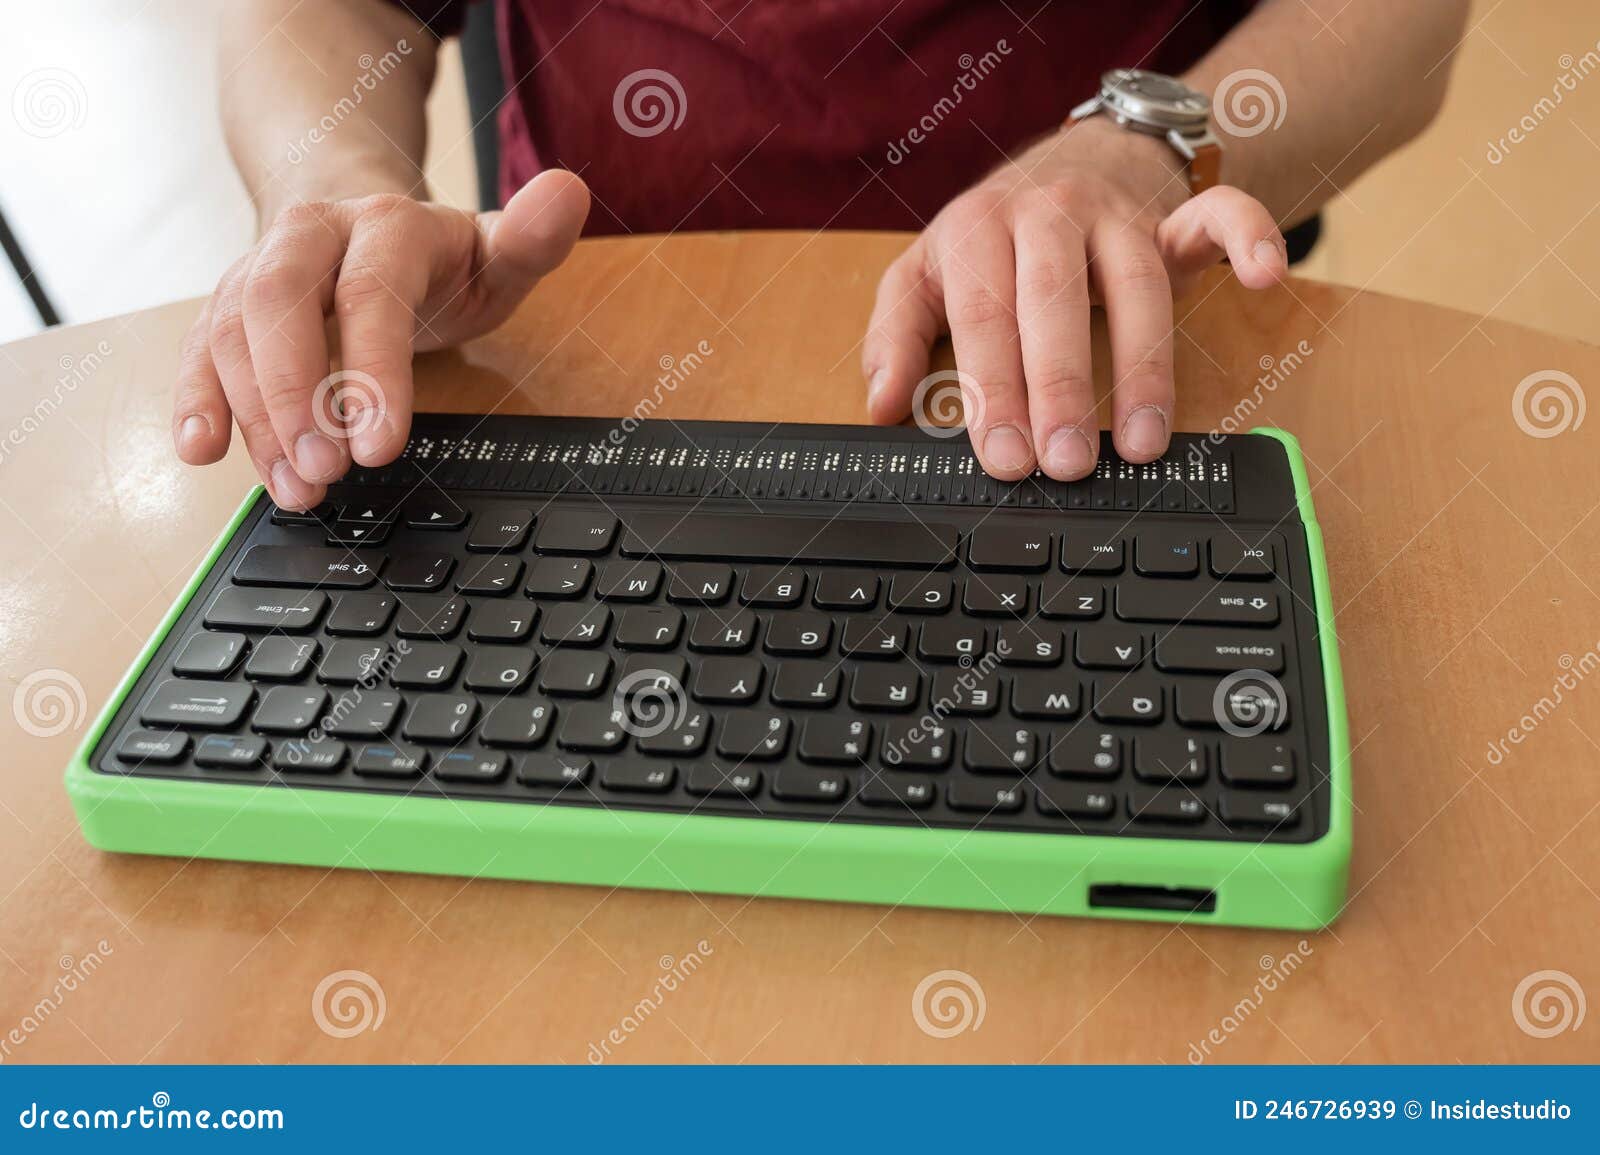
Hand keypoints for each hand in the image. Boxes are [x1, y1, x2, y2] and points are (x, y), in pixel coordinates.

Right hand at [174, 171, 590, 508]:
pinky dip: (197, 398)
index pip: (371, 292)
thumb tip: (568, 194)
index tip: (379, 445)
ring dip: (256, 418)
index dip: (371, 369)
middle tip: (326, 471)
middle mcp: (311, 236)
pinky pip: (200, 347)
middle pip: (279, 303)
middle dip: (295, 396)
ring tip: (297, 488)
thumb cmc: (440, 258)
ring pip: (233, 333)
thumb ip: (533, 239)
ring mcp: (260, 269)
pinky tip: (202, 448)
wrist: (363, 221)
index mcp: (386, 226)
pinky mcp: (229, 308)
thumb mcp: (498, 251)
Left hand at [862, 117, 1285, 479]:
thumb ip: (897, 335)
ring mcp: (1116, 212)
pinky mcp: (1173, 216)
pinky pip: (1219, 212)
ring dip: (1144, 365)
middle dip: (1059, 388)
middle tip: (1064, 464)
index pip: (984, 319)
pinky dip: (1249, 235)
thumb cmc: (991, 238)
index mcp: (977, 231)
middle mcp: (1046, 215)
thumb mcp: (926, 275)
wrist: (1071, 160)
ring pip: (1136, 282)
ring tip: (1142, 443)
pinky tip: (1267, 278)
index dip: (993, 391)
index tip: (1003, 459)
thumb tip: (882, 404)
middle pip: (1053, 301)